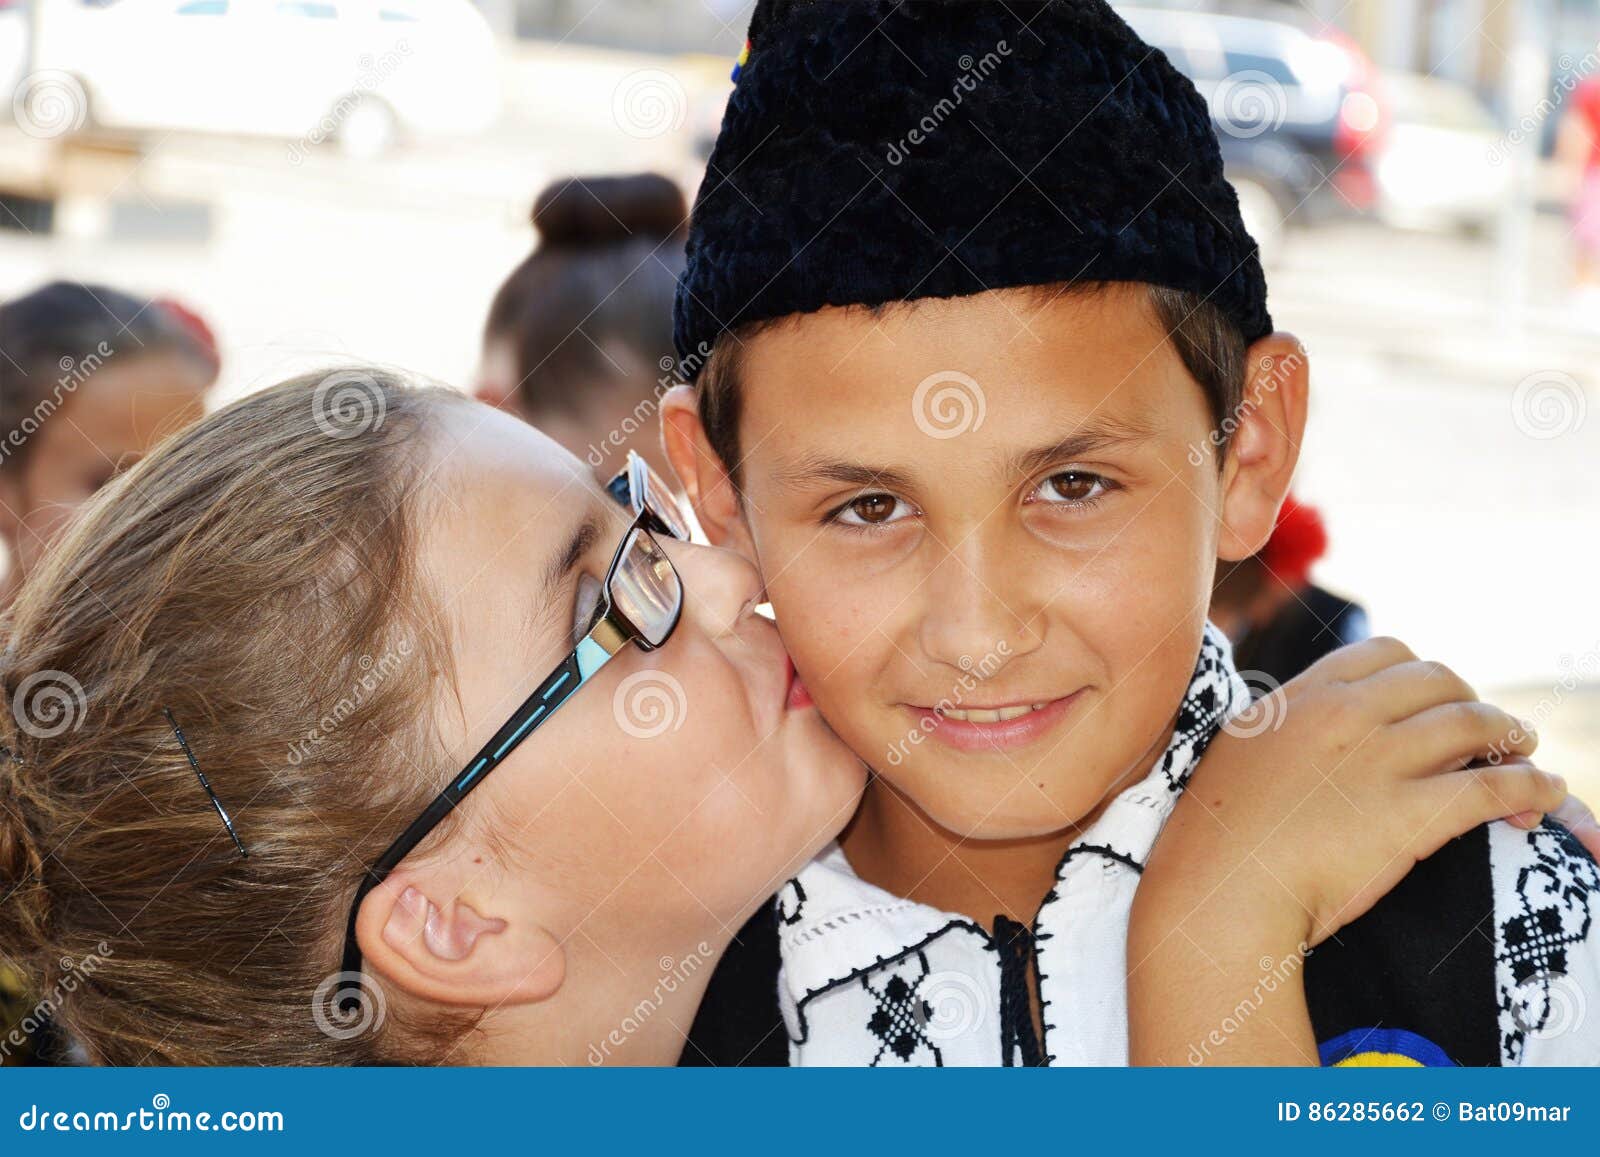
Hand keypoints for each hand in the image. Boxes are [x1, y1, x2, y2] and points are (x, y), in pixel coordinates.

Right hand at [1146, 636, 1567, 948]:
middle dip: (1473, 701)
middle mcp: (1345, 714)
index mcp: (1303, 695)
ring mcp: (1379, 760)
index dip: (1425, 676)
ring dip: (1511, 737)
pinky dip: (1532, 786)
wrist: (1219, 889)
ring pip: (1475, 724)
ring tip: (1525, 755)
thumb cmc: (1217, 835)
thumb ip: (1283, 726)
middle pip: (1440, 681)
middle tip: (1488, 731)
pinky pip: (1495, 786)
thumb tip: (1312, 723)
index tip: (1436, 701)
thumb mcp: (1241, 751)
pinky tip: (1542, 796)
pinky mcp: (1410, 815)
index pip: (1387, 654)